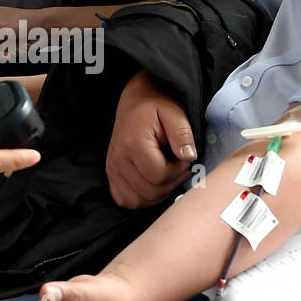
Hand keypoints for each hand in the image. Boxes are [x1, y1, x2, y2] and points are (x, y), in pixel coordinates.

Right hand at [105, 69, 196, 208]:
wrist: (135, 101)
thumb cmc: (156, 106)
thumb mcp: (174, 113)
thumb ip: (182, 134)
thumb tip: (189, 158)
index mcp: (133, 144)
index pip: (159, 176)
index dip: (178, 171)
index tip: (184, 157)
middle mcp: (118, 159)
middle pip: (149, 191)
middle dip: (170, 183)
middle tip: (178, 166)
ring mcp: (112, 168)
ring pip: (137, 200)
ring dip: (158, 194)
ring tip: (167, 174)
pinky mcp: (111, 174)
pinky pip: (125, 199)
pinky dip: (141, 198)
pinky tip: (153, 183)